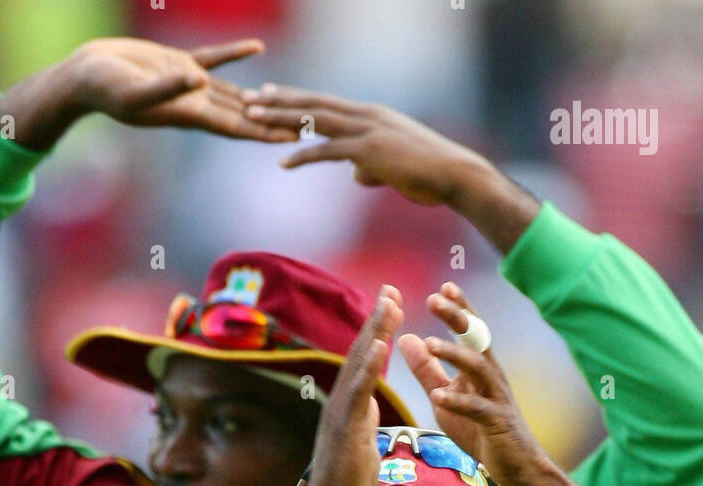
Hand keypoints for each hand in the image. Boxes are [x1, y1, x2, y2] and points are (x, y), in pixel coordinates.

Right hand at [71, 37, 291, 138]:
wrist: (86, 74)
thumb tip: (199, 81)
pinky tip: (256, 47)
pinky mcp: (180, 63)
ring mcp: (190, 83)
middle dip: (273, 121)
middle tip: (305, 122)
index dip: (265, 131)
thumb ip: (168, 87)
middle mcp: (196, 103)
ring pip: (235, 92)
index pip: (237, 126)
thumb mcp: (136, 92)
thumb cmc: (106, 89)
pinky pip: (215, 59)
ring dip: (261, 96)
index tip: (293, 137)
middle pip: (244, 115)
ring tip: (289, 99)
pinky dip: (235, 54)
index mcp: (189, 114)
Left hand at [242, 85, 479, 203]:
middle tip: (248, 98)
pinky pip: (329, 151)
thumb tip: (354, 175)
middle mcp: (366, 115)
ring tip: (252, 118)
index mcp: (372, 115)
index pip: (326, 103)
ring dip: (280, 118)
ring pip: (315, 120)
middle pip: (313, 103)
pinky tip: (282, 162)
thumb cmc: (429, 175)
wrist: (454, 175)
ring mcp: (368, 130)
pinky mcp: (370, 151)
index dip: (296, 98)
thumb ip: (370, 168)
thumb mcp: (393, 168)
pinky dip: (304, 155)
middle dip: (278, 100)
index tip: (270, 94)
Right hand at [300, 287, 403, 485]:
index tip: (391, 304)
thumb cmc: (348, 483)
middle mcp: (341, 401)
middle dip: (377, 319)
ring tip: (391, 304)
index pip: (365, 361)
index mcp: (348, 404)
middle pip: (361, 352)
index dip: (377, 331)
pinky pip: (360, 390)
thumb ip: (364, 418)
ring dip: (375, 331)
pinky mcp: (346, 425)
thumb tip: (369, 405)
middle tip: (391, 289)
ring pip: (359, 364)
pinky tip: (381, 343)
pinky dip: (369, 365)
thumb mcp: (361, 441)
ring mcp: (341, 411)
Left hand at [399, 284, 546, 485]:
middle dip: (457, 317)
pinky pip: (476, 408)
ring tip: (430, 343)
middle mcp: (491, 375)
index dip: (459, 308)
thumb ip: (426, 369)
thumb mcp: (446, 395)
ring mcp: (495, 397)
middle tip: (434, 298)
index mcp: (479, 366)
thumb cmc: (479, 429)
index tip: (442, 287)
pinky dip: (457, 401)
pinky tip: (439, 397)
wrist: (514, 465)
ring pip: (477, 367)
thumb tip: (405, 338)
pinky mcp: (496, 422)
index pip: (469, 330)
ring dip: (454, 354)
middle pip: (476, 338)